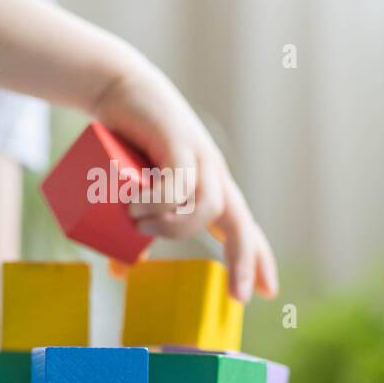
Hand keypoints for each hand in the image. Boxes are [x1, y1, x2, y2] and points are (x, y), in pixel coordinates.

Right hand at [93, 63, 277, 303]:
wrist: (118, 88)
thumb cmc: (127, 144)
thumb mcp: (134, 194)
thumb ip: (134, 229)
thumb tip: (121, 271)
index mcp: (208, 187)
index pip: (241, 227)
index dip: (256, 259)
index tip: (265, 292)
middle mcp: (211, 173)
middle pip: (239, 221)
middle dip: (244, 259)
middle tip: (238, 294)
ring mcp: (198, 156)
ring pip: (207, 206)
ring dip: (170, 225)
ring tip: (136, 220)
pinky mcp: (178, 141)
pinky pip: (180, 182)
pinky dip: (159, 200)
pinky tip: (136, 204)